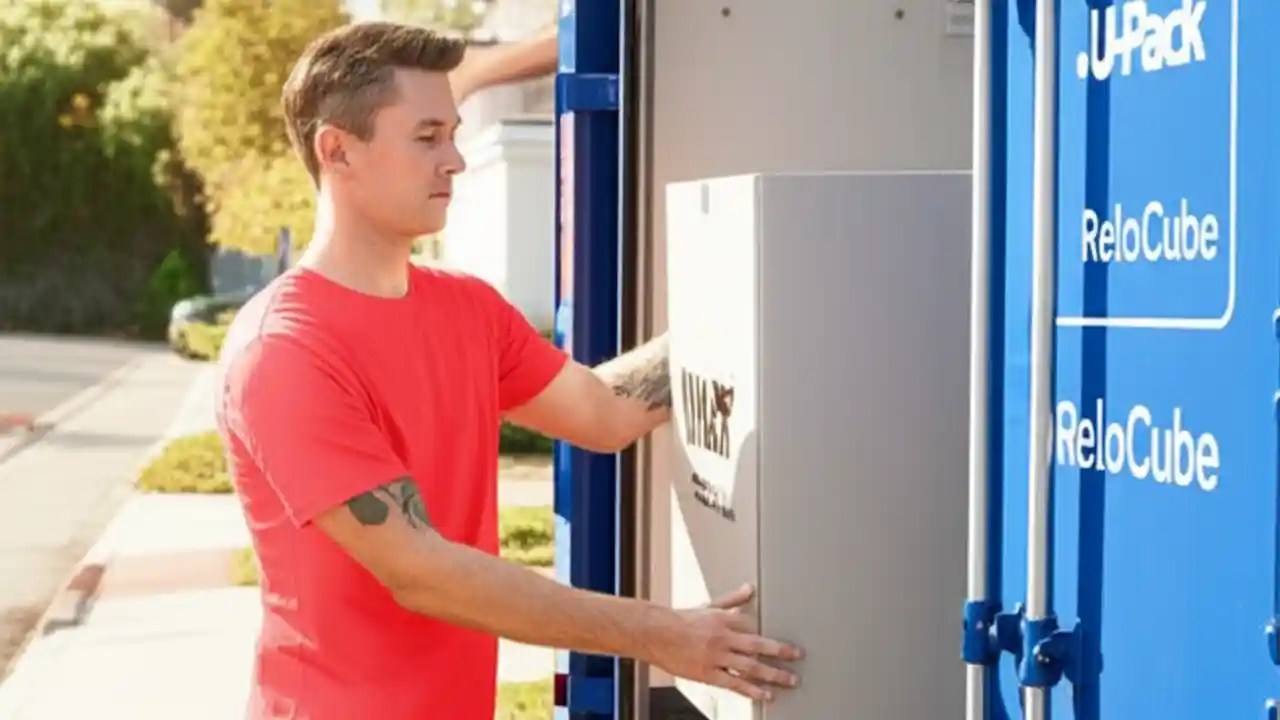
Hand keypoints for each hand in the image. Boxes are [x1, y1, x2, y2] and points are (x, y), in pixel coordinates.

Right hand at [648, 583, 802, 702]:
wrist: (654, 633)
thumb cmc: (679, 619)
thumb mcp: (709, 606)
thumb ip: (732, 600)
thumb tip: (749, 588)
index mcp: (724, 619)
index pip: (754, 627)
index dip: (773, 637)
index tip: (789, 644)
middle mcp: (723, 637)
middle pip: (758, 646)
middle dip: (781, 652)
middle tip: (798, 657)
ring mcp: (716, 657)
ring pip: (750, 667)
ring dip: (772, 675)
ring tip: (789, 680)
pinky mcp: (707, 673)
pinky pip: (733, 684)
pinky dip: (751, 690)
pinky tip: (765, 695)